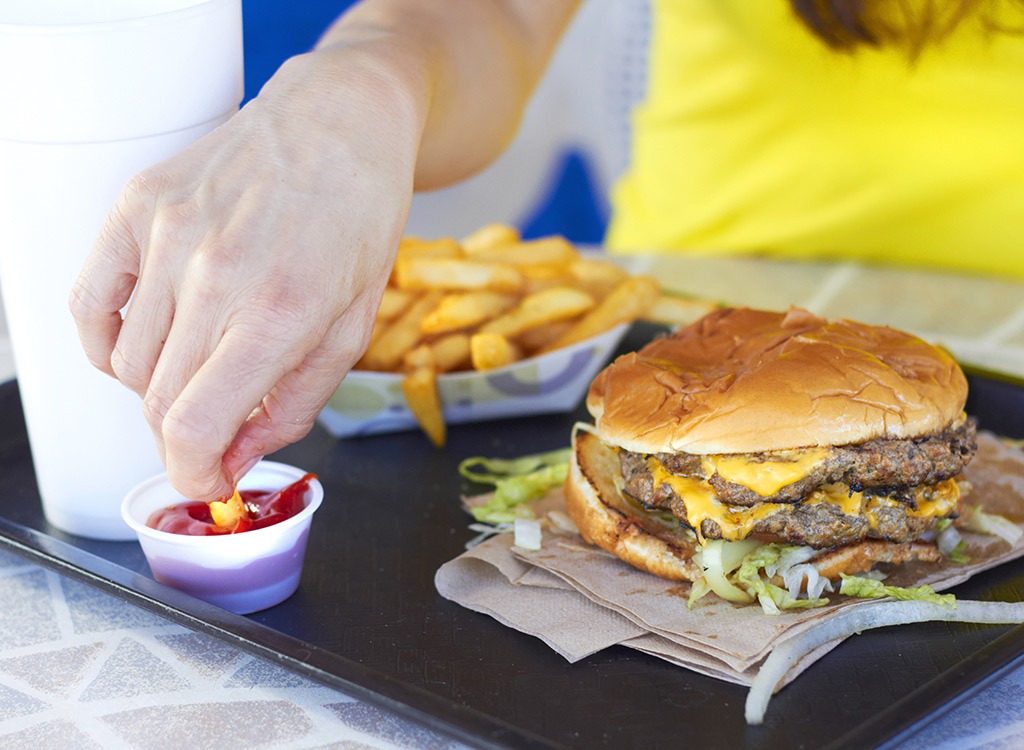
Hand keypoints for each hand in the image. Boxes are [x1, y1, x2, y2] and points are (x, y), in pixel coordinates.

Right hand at [69, 50, 422, 501]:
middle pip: (159, 402)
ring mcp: (166, 235)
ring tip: (204, 366)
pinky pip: (89, 306)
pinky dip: (109, 345)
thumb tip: (235, 456)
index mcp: (281, 309)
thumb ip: (293, 403)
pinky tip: (152, 344)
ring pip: (128, 363)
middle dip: (187, 438)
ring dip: (160, 390)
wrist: (338, 120)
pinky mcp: (136, 206)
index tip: (208, 482)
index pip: (196, 425)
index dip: (195, 474)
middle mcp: (214, 273)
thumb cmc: (358, 219)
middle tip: (216, 432)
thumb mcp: (352, 326)